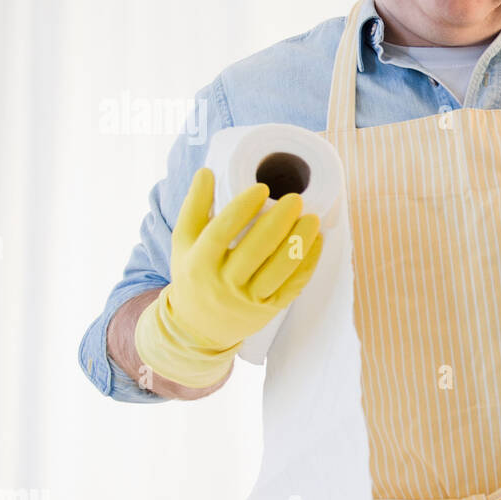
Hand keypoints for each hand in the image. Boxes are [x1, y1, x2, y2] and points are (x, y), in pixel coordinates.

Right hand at [133, 167, 322, 387]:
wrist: (198, 327)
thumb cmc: (192, 275)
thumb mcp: (183, 243)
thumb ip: (194, 207)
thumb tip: (206, 172)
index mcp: (199, 263)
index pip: (221, 232)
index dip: (242, 208)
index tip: (262, 187)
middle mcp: (223, 283)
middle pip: (256, 249)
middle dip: (279, 222)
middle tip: (296, 199)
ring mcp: (248, 300)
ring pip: (280, 269)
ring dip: (299, 242)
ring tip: (312, 218)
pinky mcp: (269, 310)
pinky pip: (293, 285)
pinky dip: (308, 263)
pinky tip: (316, 241)